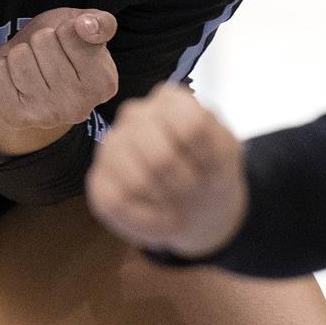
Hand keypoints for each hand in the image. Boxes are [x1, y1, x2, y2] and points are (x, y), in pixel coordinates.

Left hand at [0, 7, 117, 160]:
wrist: (28, 80)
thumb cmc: (61, 50)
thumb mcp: (85, 29)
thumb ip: (100, 22)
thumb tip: (87, 25)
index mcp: (103, 83)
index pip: (71, 32)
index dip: (64, 28)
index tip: (66, 43)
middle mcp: (79, 106)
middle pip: (42, 41)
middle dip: (40, 40)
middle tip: (45, 56)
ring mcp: (47, 115)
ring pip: (19, 56)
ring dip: (20, 53)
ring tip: (30, 66)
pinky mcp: (17, 117)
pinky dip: (2, 66)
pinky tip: (14, 78)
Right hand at [85, 83, 246, 258]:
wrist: (198, 200)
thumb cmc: (209, 169)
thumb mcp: (226, 154)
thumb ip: (210, 147)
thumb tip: (168, 160)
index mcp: (168, 100)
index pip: (191, 126)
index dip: (207, 158)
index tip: (212, 167)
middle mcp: (134, 115)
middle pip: (161, 158)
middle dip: (185, 187)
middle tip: (194, 192)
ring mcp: (111, 146)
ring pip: (137, 183)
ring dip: (167, 206)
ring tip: (178, 205)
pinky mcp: (98, 181)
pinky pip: (117, 206)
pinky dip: (149, 223)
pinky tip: (162, 221)